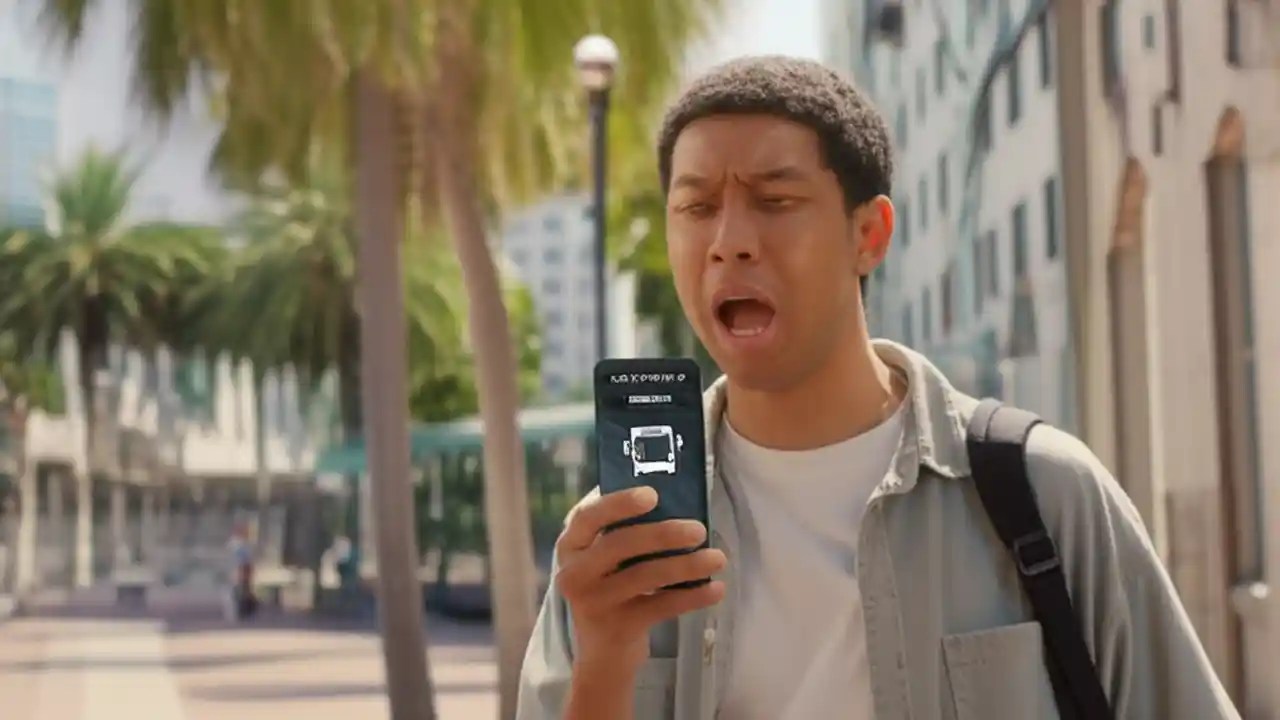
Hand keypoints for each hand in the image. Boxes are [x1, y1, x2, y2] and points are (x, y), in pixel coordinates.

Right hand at [554, 486, 726, 673]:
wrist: (603, 653)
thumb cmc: (612, 589)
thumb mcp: (604, 560)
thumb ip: (623, 531)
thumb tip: (673, 498)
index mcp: (570, 546)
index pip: (587, 516)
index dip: (618, 503)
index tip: (653, 495)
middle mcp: (574, 573)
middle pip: (619, 544)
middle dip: (662, 534)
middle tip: (699, 530)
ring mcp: (593, 602)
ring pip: (644, 576)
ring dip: (686, 565)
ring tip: (717, 558)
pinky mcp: (616, 628)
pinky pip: (660, 606)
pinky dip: (691, 596)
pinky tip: (716, 589)